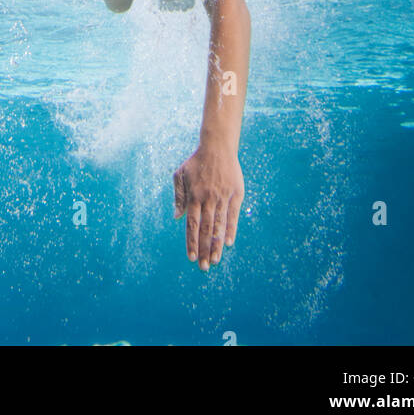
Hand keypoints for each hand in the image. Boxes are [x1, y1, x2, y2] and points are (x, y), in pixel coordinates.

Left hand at [173, 148, 243, 270]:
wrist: (217, 147)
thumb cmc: (196, 162)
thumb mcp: (180, 175)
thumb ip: (178, 196)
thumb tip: (177, 218)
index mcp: (194, 196)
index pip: (192, 224)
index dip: (191, 242)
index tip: (191, 258)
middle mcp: (208, 199)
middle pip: (205, 229)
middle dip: (204, 250)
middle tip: (204, 267)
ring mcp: (222, 197)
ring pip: (219, 225)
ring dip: (216, 244)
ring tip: (215, 260)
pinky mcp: (235, 195)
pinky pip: (233, 216)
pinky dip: (230, 230)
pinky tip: (228, 243)